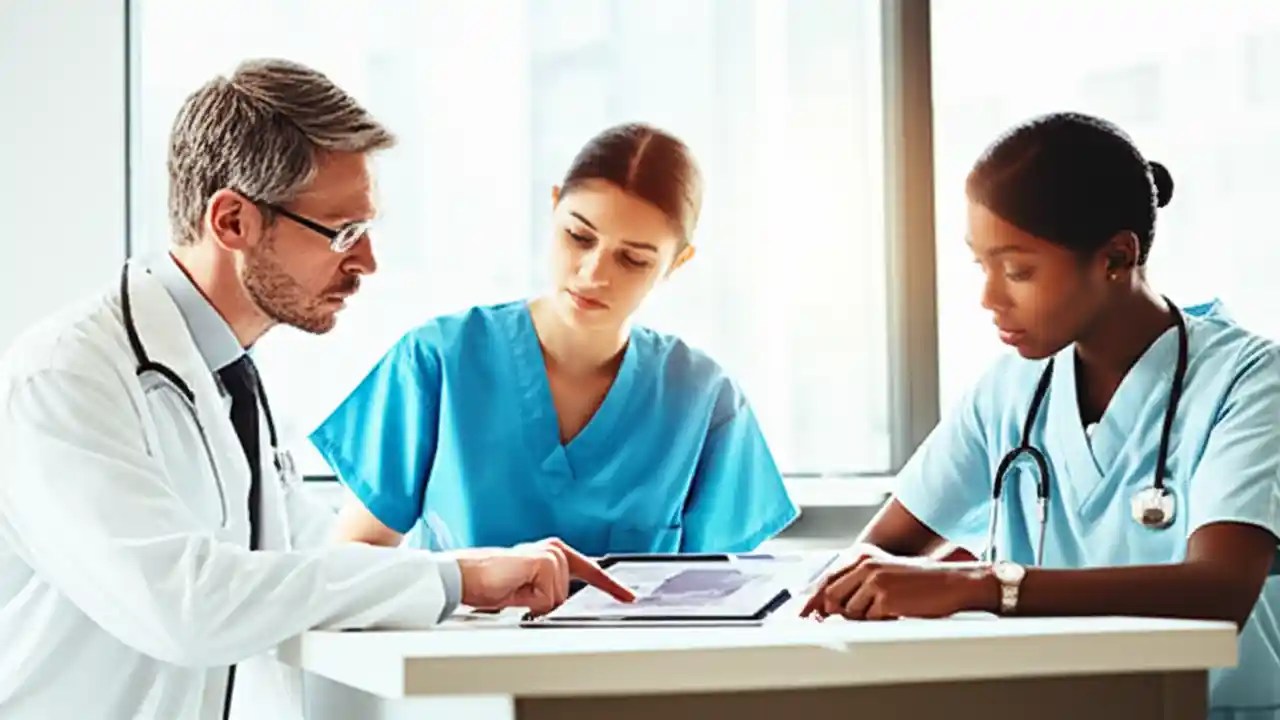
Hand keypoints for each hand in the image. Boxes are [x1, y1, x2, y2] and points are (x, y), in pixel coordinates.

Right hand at [455, 538, 635, 615]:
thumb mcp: (528, 589)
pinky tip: (513, 588)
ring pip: (557, 602)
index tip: (629, 597)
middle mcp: (556, 551)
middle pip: (568, 597)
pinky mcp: (545, 564)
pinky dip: (528, 603)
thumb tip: (560, 606)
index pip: (590, 571)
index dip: (611, 587)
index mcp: (554, 552)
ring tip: (512, 589)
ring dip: (533, 604)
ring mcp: (551, 556)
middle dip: (543, 604)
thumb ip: (549, 592)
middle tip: (517, 592)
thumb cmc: (489, 582)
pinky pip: (545, 602)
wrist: (464, 575)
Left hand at [799, 543, 922, 614]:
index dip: (812, 600)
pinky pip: (869, 620)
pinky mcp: (885, 598)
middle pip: (830, 597)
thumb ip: (854, 583)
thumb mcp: (882, 573)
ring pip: (849, 612)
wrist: (950, 583)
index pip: (826, 579)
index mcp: (861, 555)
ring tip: (887, 608)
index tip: (801, 616)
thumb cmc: (918, 582)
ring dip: (864, 618)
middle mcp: (864, 564)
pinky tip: (897, 611)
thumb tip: (825, 606)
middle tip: (853, 617)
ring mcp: (873, 581)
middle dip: (835, 613)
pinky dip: (880, 622)